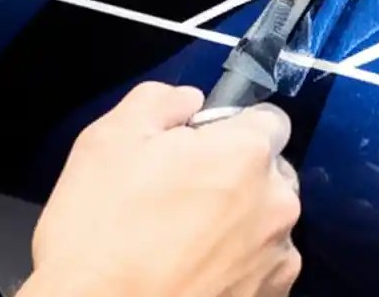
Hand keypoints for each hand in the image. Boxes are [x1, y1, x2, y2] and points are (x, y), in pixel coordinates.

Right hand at [19, 82, 301, 296]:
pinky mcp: (270, 295)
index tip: (200, 148)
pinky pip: (264, 266)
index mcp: (246, 153)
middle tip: (183, 197)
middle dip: (237, 177)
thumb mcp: (109, 140)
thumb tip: (188, 100)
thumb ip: (158, 101)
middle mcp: (277, 201)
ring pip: (267, 221)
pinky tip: (196, 272)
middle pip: (270, 172)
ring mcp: (277, 254)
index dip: (231, 130)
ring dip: (239, 224)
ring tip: (184, 242)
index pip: (267, 120)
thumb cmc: (101, 233)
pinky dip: (240, 266)